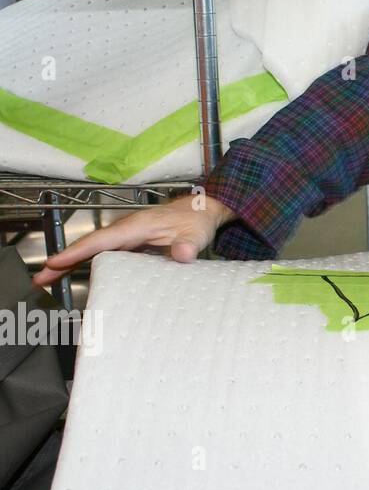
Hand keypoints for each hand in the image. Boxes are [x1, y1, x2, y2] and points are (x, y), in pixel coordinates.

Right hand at [32, 196, 234, 286]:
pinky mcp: (132, 242)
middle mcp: (128, 228)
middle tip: (41, 279)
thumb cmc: (198, 220)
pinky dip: (87, 262)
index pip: (102, 240)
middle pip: (91, 245)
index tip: (55, 263)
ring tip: (49, 280)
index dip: (78, 252)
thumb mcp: (197, 234)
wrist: (204, 210)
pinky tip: (76, 274)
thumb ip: (189, 245)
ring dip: (72, 262)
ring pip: (95, 249)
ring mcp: (129, 235)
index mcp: (138, 225)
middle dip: (64, 260)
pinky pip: (105, 252)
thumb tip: (183, 255)